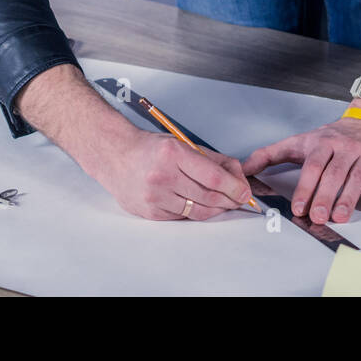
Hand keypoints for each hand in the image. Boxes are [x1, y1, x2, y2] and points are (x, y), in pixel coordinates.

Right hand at [90, 126, 253, 220]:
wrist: (116, 156)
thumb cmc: (150, 149)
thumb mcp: (182, 144)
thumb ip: (212, 160)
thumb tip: (237, 176)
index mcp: (173, 154)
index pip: (213, 177)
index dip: (234, 187)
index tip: (245, 192)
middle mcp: (162, 176)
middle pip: (208, 196)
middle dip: (229, 200)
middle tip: (239, 199)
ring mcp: (155, 197)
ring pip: (197, 211)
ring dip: (216, 209)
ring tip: (224, 203)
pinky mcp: (150, 212)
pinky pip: (182, 217)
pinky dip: (196, 212)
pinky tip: (200, 204)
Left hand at [243, 115, 360, 223]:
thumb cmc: (336, 136)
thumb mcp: (302, 140)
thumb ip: (272, 154)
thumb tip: (244, 168)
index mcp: (324, 142)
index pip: (313, 165)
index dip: (305, 187)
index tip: (298, 206)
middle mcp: (347, 147)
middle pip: (334, 174)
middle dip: (324, 196)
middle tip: (317, 216)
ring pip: (357, 178)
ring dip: (347, 199)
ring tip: (339, 217)